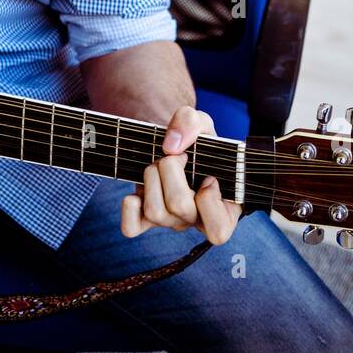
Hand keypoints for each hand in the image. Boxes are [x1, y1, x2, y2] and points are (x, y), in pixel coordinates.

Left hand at [121, 104, 241, 245]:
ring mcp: (171, 222)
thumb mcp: (201, 122)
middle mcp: (196, 220)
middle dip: (171, 170)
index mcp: (222, 209)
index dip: (210, 200)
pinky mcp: (147, 220)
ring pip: (155, 211)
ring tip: (158, 164)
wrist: (174, 145)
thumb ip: (192, 123)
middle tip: (175, 157)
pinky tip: (137, 191)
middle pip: (178, 206)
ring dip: (151, 178)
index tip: (209, 177)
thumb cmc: (196, 140)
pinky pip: (132, 227)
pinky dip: (130, 207)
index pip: (218, 230)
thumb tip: (171, 147)